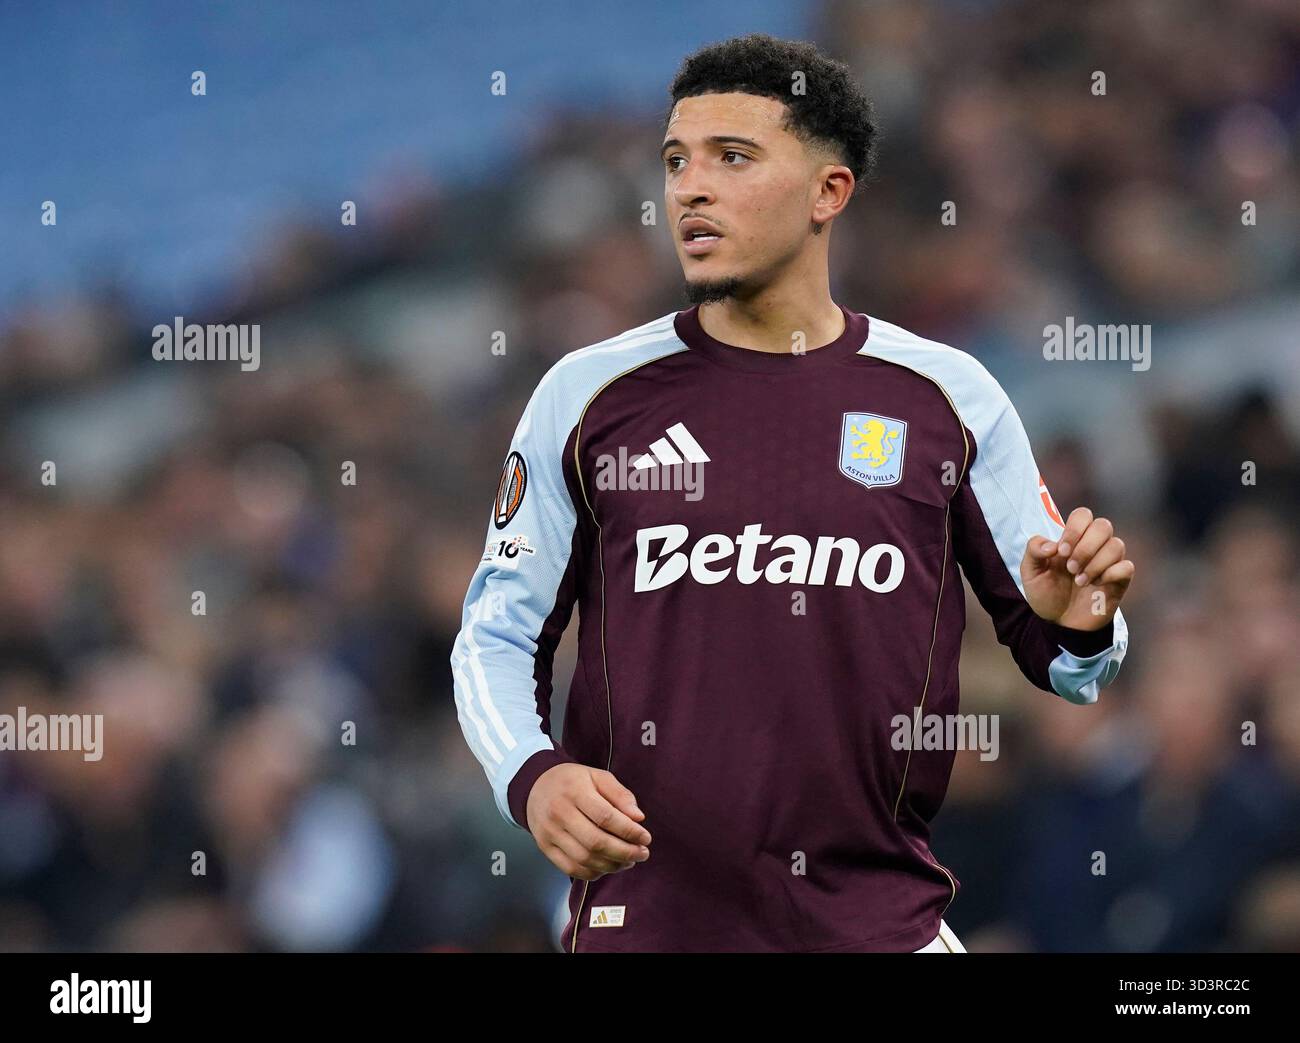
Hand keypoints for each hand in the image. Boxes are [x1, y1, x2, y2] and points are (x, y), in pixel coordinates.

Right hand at [526, 763, 651, 880]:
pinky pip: (571, 869)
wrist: (536, 787)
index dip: (629, 831)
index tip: (646, 837)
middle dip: (625, 852)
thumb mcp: (598, 776)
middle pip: (596, 842)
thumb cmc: (572, 782)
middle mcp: (559, 813)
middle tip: (642, 854)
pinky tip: (607, 867)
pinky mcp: (545, 848)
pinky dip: (593, 873)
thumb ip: (620, 794)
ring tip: (628, 861)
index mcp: (574, 791)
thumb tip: (638, 818)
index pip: (606, 817)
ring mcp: (550, 833)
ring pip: (585, 859)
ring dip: (612, 865)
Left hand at [1021, 507, 1133, 630]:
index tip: (1061, 552)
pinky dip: (1110, 574)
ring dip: (1095, 564)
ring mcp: (1108, 563)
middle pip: (1104, 525)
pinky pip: (1127, 566)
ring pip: (1117, 545)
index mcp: (1072, 540)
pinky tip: (1096, 585)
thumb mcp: (1030, 573)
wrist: (1059, 624)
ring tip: (1079, 581)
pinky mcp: (1119, 580)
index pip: (1083, 515)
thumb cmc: (1047, 594)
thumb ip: (1033, 551)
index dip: (1074, 529)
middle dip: (1085, 547)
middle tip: (1070, 568)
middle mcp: (1093, 547)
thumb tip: (1051, 545)